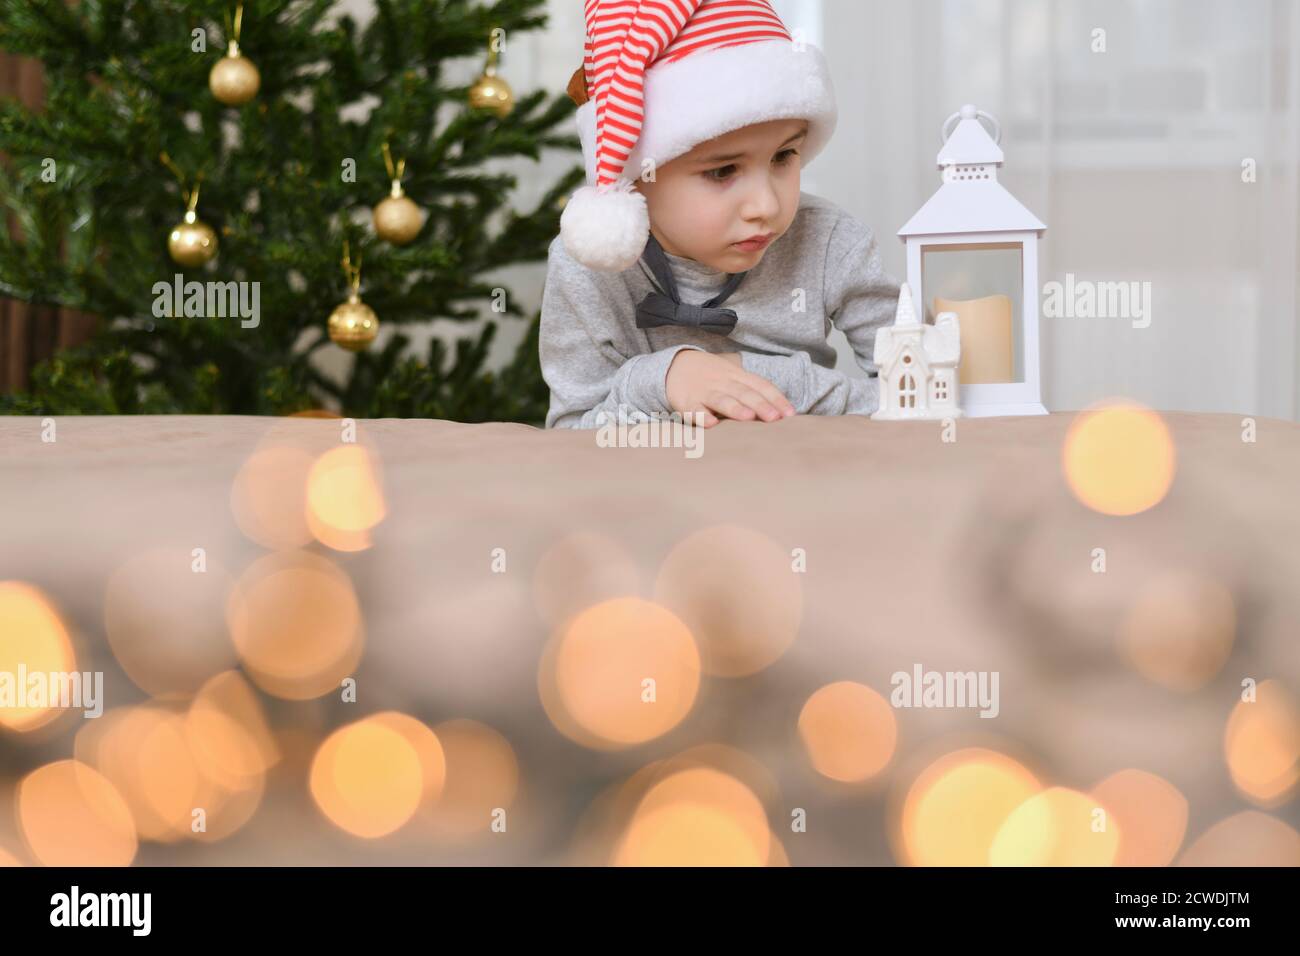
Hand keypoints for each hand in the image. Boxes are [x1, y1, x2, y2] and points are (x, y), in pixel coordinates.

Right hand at [665, 349, 795, 427]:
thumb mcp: (735, 378)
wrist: (675, 365)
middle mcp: (724, 383)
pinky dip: (701, 416)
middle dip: (760, 405)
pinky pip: (694, 409)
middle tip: (774, 418)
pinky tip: (710, 424)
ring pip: (722, 399)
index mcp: (738, 376)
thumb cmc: (713, 377)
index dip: (776, 399)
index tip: (790, 415)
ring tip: (748, 418)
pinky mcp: (686, 402)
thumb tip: (782, 413)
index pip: (761, 386)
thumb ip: (755, 392)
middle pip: (744, 393)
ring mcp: (705, 392)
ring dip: (735, 408)